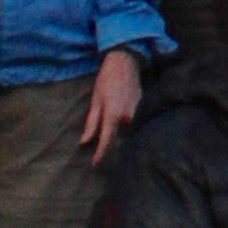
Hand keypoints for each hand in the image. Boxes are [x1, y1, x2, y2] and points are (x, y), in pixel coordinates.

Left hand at [81, 49, 142, 166]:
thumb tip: (85, 142)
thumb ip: (92, 123)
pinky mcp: (142, 109)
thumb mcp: (95, 100)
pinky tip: (121, 124)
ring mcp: (137, 113)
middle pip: (118, 138)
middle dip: (110, 145)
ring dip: (119, 135)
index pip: (107, 141)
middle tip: (101, 153)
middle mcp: (128, 117)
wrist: (125, 63)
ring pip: (126, 131)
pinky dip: (126, 126)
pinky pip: (133, 123)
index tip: (95, 165)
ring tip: (112, 136)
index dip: (101, 155)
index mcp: (113, 115)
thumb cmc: (106, 80)